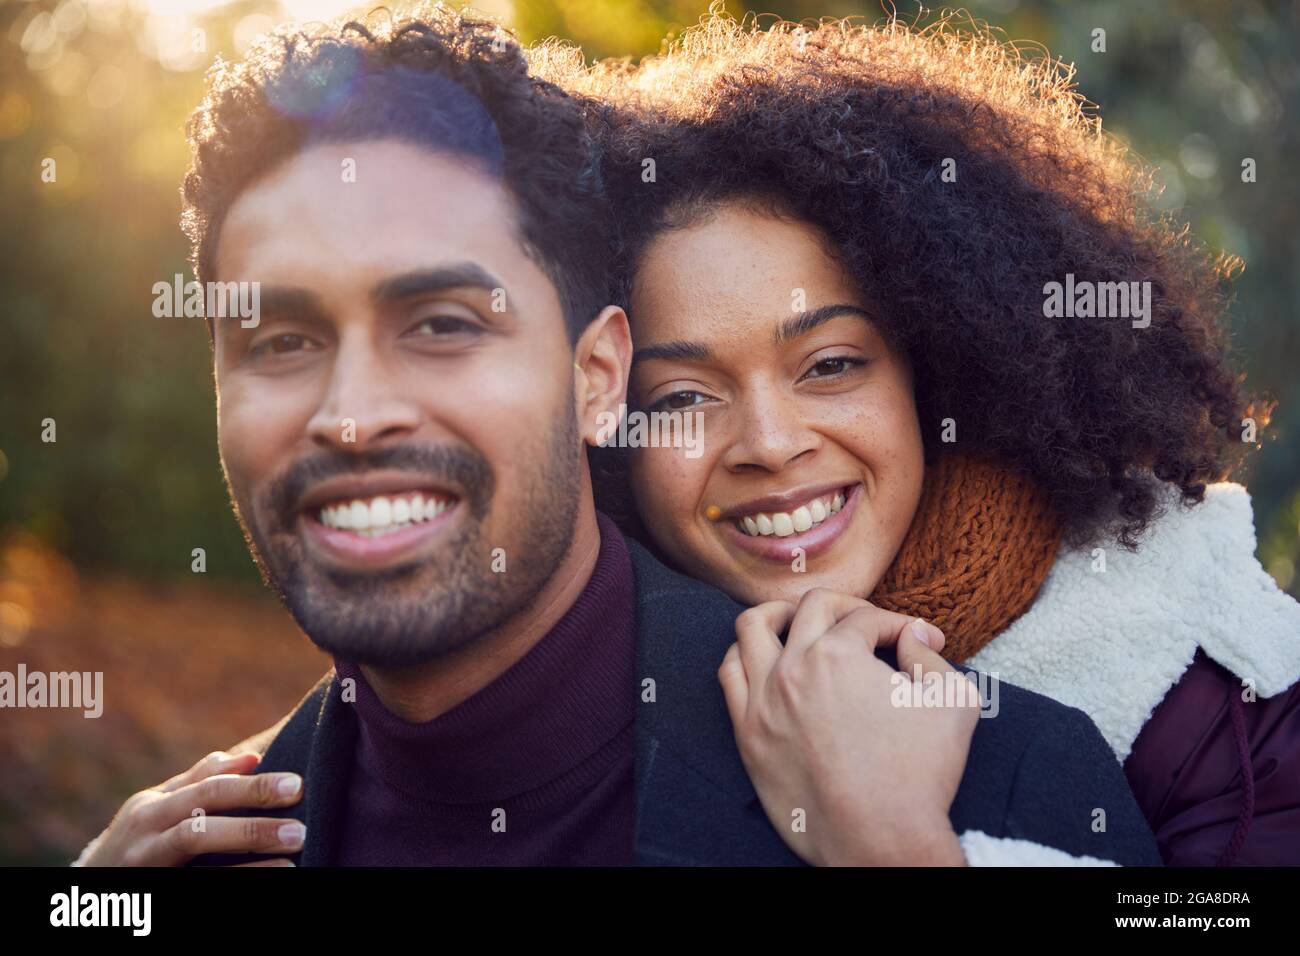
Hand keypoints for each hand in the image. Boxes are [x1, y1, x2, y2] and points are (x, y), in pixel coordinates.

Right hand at [74, 750, 305, 865]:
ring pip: (196, 837)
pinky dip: (240, 876)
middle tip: (302, 798)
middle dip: (254, 799)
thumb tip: (252, 758)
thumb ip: (199, 784)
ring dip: (249, 835)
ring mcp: (145, 859)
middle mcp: (146, 828)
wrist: (88, 891)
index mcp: (153, 804)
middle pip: (204, 805)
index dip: (252, 782)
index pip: (208, 784)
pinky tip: (275, 872)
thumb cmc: (137, 844)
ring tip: (296, 838)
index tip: (296, 782)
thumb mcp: (158, 811)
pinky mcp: (153, 885)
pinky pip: (200, 880)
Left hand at [718, 588, 980, 865]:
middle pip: (810, 607)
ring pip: (752, 628)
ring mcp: (763, 700)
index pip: (867, 618)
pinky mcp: (747, 733)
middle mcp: (792, 669)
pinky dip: (744, 655)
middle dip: (847, 607)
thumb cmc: (920, 775)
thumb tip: (913, 634)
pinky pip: (730, 675)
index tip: (915, 644)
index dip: (899, 625)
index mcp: (838, 655)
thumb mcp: (953, 703)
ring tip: (798, 622)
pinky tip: (767, 661)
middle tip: (866, 626)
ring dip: (779, 614)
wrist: (880, 841)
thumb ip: (930, 656)